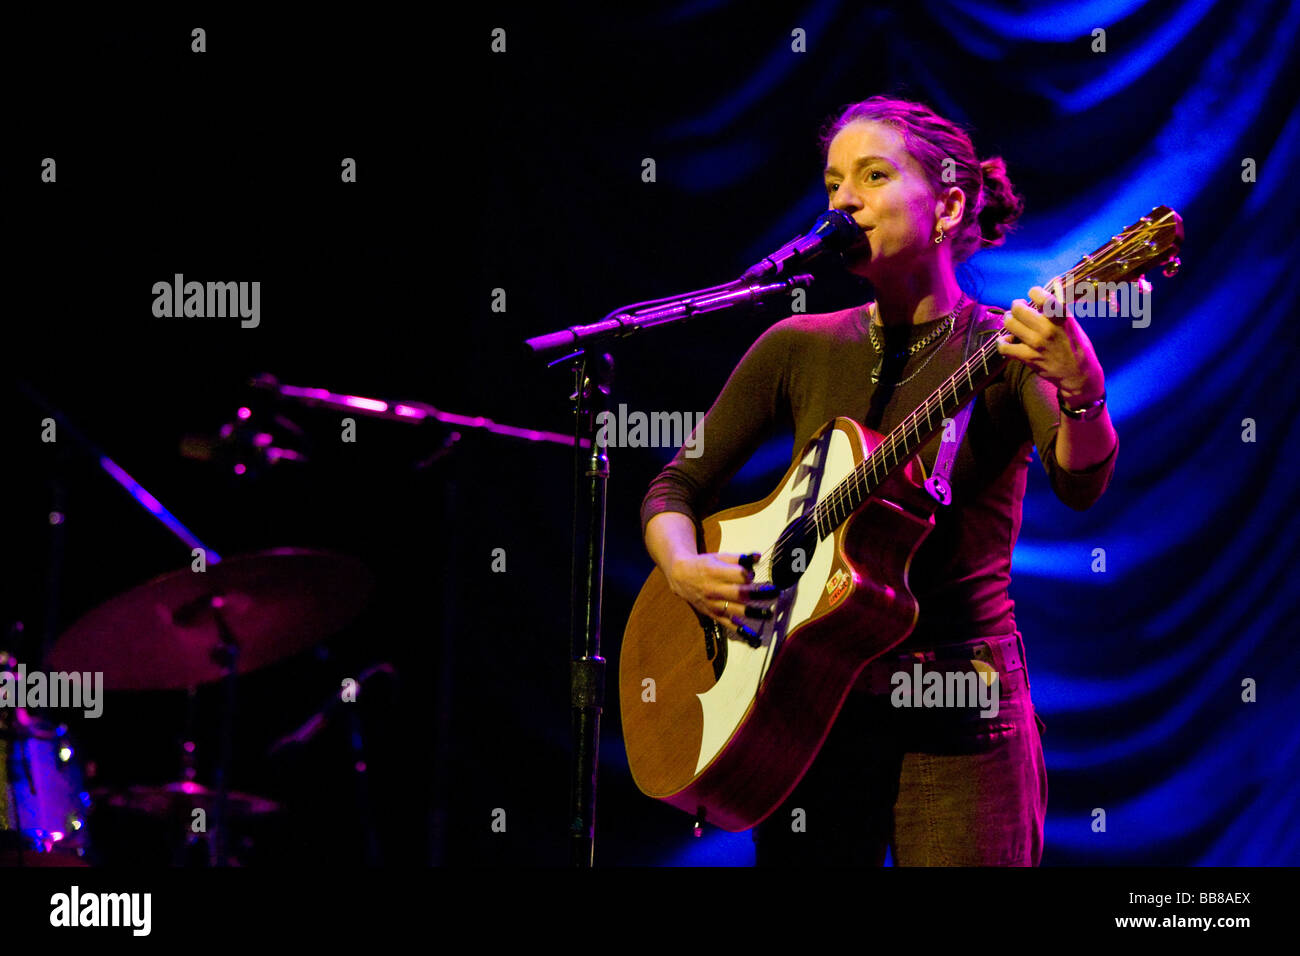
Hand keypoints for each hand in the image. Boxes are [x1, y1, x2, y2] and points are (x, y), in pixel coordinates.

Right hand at [665, 551, 778, 636]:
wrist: (681, 577)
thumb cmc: (703, 565)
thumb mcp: (719, 557)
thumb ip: (739, 558)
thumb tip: (758, 557)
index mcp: (715, 572)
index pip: (738, 575)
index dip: (748, 574)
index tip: (752, 574)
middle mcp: (714, 589)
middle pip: (740, 593)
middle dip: (758, 594)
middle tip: (775, 592)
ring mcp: (714, 604)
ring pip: (736, 610)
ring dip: (754, 613)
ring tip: (769, 613)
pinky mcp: (713, 614)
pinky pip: (728, 625)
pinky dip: (741, 632)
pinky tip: (754, 637)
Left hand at [996, 283, 1105, 404]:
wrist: (1078, 374)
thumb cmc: (1075, 345)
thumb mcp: (1071, 323)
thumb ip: (1057, 307)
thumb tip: (1052, 284)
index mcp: (1061, 317)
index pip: (1040, 295)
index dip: (1033, 292)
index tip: (1033, 295)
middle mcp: (1048, 328)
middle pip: (1018, 309)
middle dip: (1016, 306)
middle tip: (1019, 309)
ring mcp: (1036, 343)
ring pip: (1009, 324)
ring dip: (1008, 321)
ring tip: (1013, 323)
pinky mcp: (1028, 357)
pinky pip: (1004, 346)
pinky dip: (1002, 343)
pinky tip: (1007, 341)